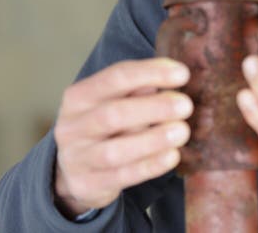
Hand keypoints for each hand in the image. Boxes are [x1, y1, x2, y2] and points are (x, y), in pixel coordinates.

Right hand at [53, 58, 193, 217]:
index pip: (115, 77)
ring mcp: (77, 158)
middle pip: (113, 114)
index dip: (151, 73)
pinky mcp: (87, 185)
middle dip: (154, 108)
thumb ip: (140, 89)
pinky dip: (150, 166)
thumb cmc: (104, 126)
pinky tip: (172, 155)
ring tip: (182, 131)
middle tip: (186, 105)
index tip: (183, 74)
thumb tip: (176, 75)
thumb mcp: (114, 101)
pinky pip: (122, 176)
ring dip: (153, 140)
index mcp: (79, 96)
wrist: (72, 170)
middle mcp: (72, 126)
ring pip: (114, 150)